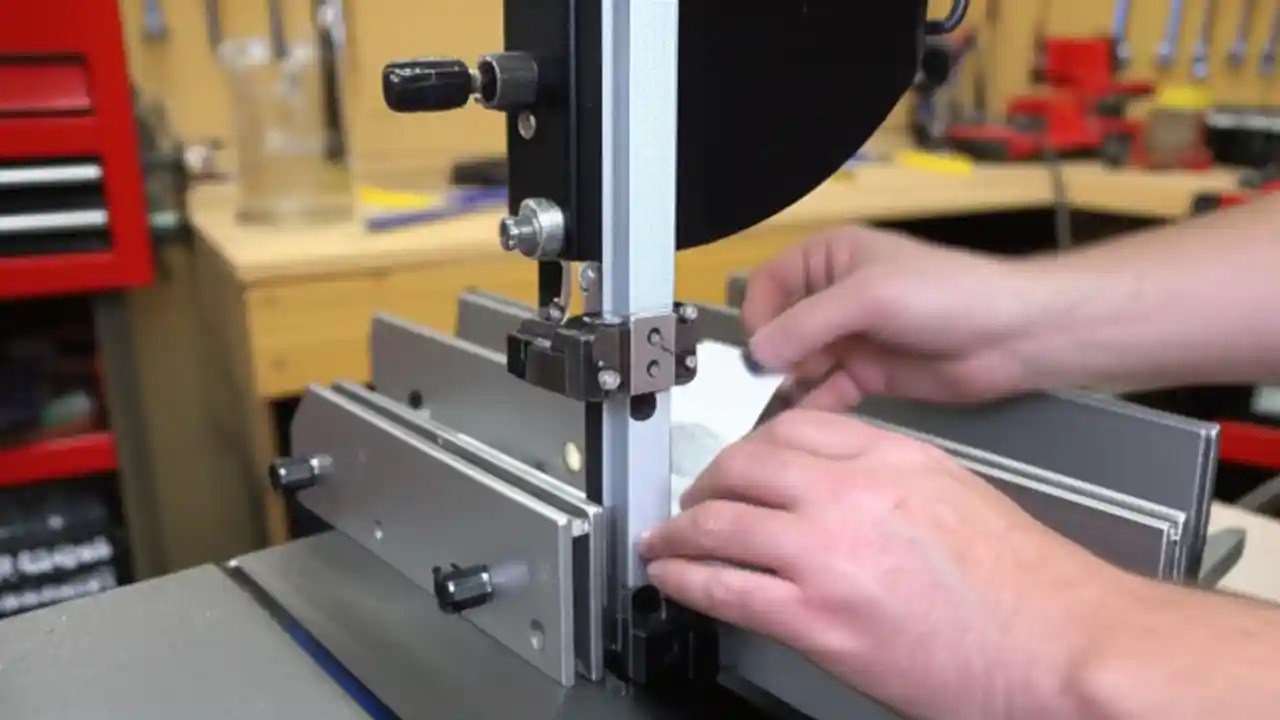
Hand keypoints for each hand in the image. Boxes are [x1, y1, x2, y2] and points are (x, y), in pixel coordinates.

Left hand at [642, 410, 1140, 719]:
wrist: (1059, 644)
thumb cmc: (1028, 585)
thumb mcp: (956, 496)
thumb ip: (888, 480)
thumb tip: (834, 488)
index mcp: (891, 459)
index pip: (791, 430)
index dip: (747, 447)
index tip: (735, 463)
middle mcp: (852, 493)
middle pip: (745, 466)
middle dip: (705, 482)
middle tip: (692, 499)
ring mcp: (829, 554)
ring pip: (722, 523)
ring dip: (681, 531)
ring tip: (667, 540)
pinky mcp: (818, 618)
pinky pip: (727, 588)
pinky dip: (687, 580)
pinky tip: (673, 578)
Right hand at [742, 226, 1066, 407]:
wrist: (1012, 336)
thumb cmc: (945, 295)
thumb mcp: (869, 297)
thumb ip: (808, 323)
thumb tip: (756, 353)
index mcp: (830, 258)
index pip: (768, 284)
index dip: (759, 315)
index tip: (763, 348)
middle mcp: (834, 297)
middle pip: (779, 327)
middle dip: (775, 355)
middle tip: (780, 381)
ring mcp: (850, 338)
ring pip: (799, 363)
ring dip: (790, 384)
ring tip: (790, 404)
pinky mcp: (867, 375)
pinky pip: (825, 392)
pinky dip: (814, 405)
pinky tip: (810, 419)